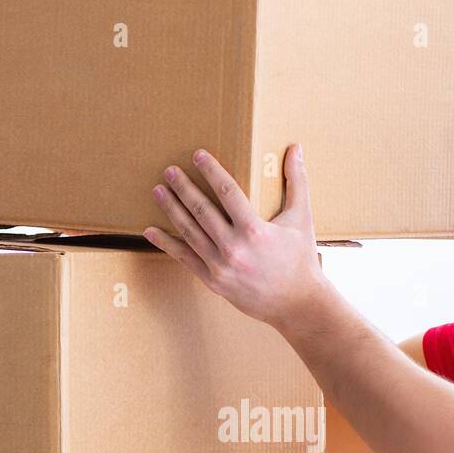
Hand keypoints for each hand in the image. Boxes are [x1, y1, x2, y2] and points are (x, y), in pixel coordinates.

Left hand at [143, 144, 332, 330]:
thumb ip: (297, 181)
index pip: (226, 192)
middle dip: (183, 188)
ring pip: (189, 232)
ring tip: (158, 191)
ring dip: (171, 210)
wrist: (297, 304)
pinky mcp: (213, 281)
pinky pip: (184, 259)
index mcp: (255, 230)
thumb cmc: (301, 259)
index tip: (197, 155)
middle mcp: (234, 248)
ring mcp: (221, 266)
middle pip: (201, 210)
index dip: (211, 171)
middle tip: (169, 171)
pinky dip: (166, 244)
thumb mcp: (302, 218)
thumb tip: (296, 148)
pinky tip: (151, 231)